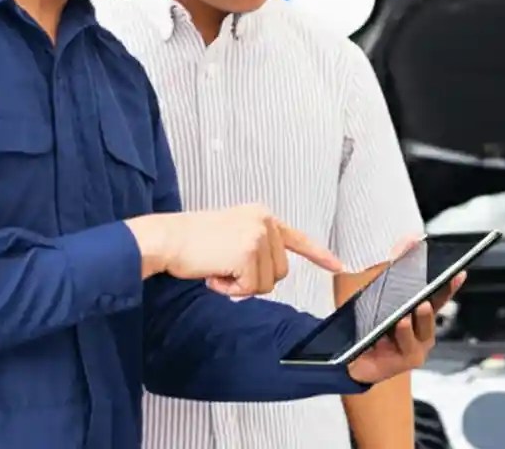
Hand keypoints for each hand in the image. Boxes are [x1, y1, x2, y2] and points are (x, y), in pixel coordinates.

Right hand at [127, 205, 344, 296]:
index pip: (296, 238)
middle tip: (224, 269)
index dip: (319, 255)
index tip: (338, 266)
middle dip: (252, 279)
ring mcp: (259, 235)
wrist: (166, 238)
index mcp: (261, 216)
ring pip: (267, 282)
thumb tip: (269, 276)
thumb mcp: (231, 235)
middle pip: (280, 271)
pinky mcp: (249, 252)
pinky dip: (231, 289)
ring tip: (217, 268)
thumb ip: (254, 248)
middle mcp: (265, 222)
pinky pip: (250, 288)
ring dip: (240, 285)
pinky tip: (213, 273)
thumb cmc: (191, 242)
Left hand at [345, 271, 465, 384]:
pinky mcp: (407, 361)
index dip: (449, 287)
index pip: (438, 298)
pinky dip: (400, 337)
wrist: (352, 359)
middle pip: (430, 315)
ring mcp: (417, 347)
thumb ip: (394, 268)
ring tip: (406, 316)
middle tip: (424, 299)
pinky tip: (394, 329)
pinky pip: (406, 347)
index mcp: (419, 316)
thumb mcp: (380, 294)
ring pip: (419, 331)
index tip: (458, 274)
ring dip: (413, 322)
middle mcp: (423, 332)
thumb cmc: (370, 327)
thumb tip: (408, 241)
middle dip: (429, 305)